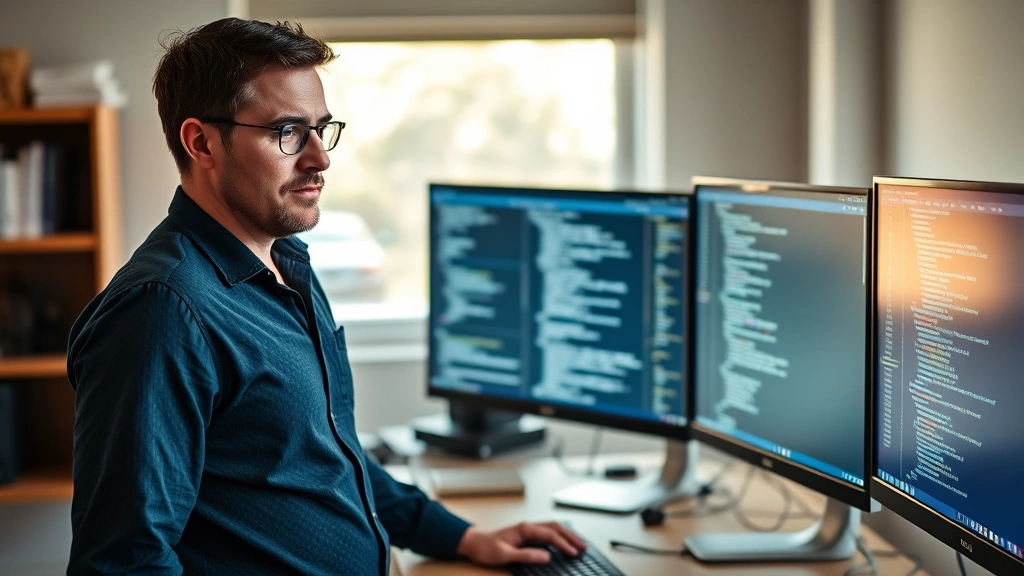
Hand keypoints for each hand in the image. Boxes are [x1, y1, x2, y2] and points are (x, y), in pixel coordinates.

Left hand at [456, 521, 586, 565]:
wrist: (473, 543)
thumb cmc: (485, 547)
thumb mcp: (504, 555)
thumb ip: (526, 555)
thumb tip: (547, 557)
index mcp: (524, 529)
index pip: (550, 535)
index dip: (564, 544)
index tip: (574, 553)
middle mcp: (528, 526)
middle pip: (555, 527)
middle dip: (571, 537)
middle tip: (584, 547)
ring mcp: (527, 529)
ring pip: (552, 528)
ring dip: (566, 535)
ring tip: (578, 544)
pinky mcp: (526, 534)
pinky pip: (547, 533)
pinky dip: (558, 536)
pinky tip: (563, 543)